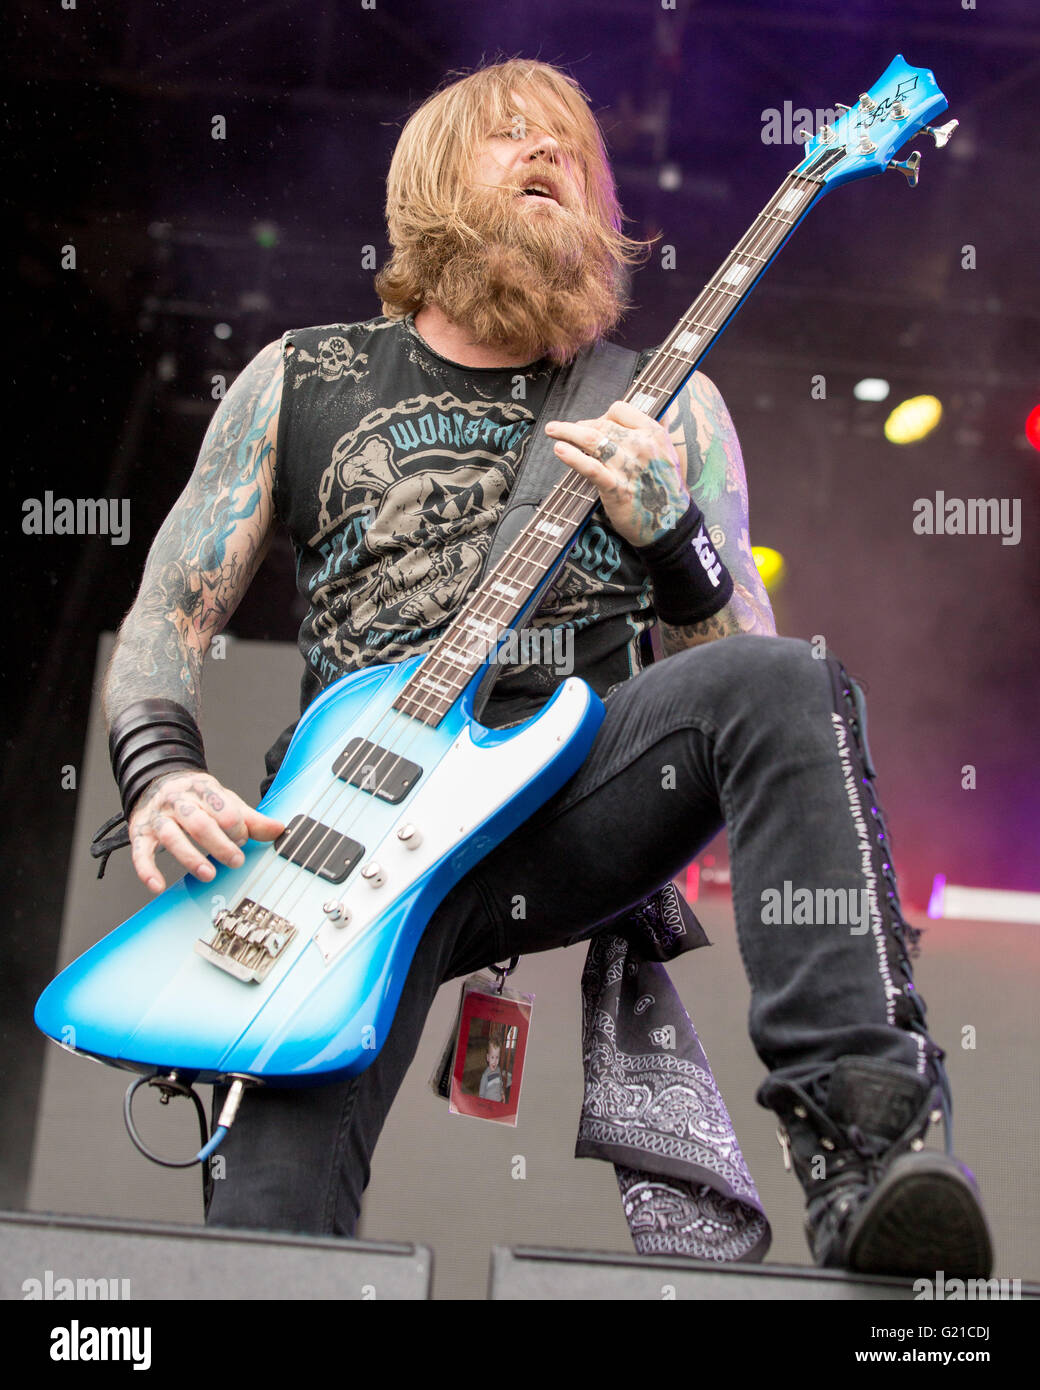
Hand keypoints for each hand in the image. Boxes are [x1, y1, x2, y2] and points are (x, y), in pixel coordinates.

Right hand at [127, 769, 284, 893]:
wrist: (157, 782)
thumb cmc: (197, 798)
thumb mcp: (225, 802)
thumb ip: (251, 818)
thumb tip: (279, 829)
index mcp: (203, 789)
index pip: (224, 808)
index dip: (237, 827)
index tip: (243, 841)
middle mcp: (178, 801)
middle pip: (199, 822)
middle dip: (220, 844)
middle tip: (236, 861)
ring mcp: (158, 817)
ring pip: (171, 836)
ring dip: (190, 857)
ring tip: (208, 874)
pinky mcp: (140, 832)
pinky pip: (140, 852)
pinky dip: (147, 870)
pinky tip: (157, 886)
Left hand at [544, 400, 689, 547]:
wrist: (669, 524)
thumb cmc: (664, 489)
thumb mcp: (666, 452)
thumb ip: (652, 431)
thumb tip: (634, 413)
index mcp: (653, 433)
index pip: (619, 410)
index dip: (602, 416)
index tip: (593, 424)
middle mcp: (641, 446)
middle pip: (602, 424)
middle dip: (580, 425)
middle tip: (565, 430)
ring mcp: (628, 466)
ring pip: (592, 440)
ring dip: (567, 431)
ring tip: (552, 430)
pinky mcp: (616, 487)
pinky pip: (590, 467)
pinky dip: (572, 457)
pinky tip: (559, 449)